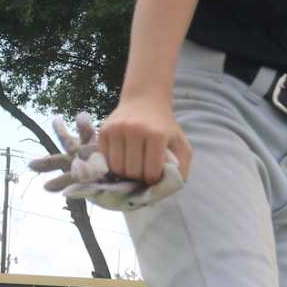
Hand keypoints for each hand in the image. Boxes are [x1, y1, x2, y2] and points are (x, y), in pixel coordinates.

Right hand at [31, 113, 187, 210]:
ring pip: (116, 167)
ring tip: (131, 169)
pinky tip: (122, 159)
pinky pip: (105, 158)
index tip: (153, 177)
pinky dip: (112, 164)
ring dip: (123, 174)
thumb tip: (171, 186)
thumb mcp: (181, 142)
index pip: (151, 171)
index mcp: (156, 135)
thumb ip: (182, 166)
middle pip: (132, 171)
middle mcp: (135, 130)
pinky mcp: (104, 130)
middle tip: (141, 174)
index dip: (152, 180)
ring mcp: (117, 129)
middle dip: (137, 178)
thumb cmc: (163, 125)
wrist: (145, 100)